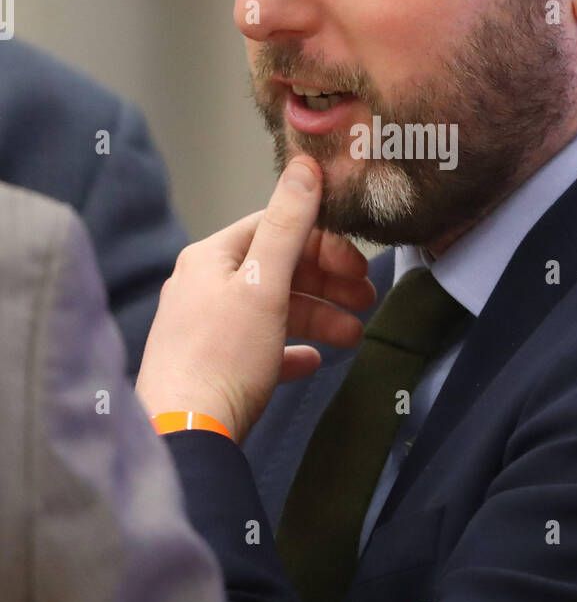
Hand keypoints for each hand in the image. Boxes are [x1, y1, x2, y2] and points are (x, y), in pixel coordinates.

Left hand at [136, 155, 374, 442]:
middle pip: (278, 269)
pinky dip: (291, 349)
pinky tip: (313, 361)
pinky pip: (260, 349)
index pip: (276, 228)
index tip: (359, 265)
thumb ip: (289, 225)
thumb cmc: (222, 358)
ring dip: (318, 316)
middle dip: (327, 283)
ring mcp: (205, 329)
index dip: (323, 242)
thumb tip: (305, 166)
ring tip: (353, 337)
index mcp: (211, 258)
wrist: (184, 436)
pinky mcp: (211, 367)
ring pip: (273, 310)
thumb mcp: (264, 285)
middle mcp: (202, 287)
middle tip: (367, 299)